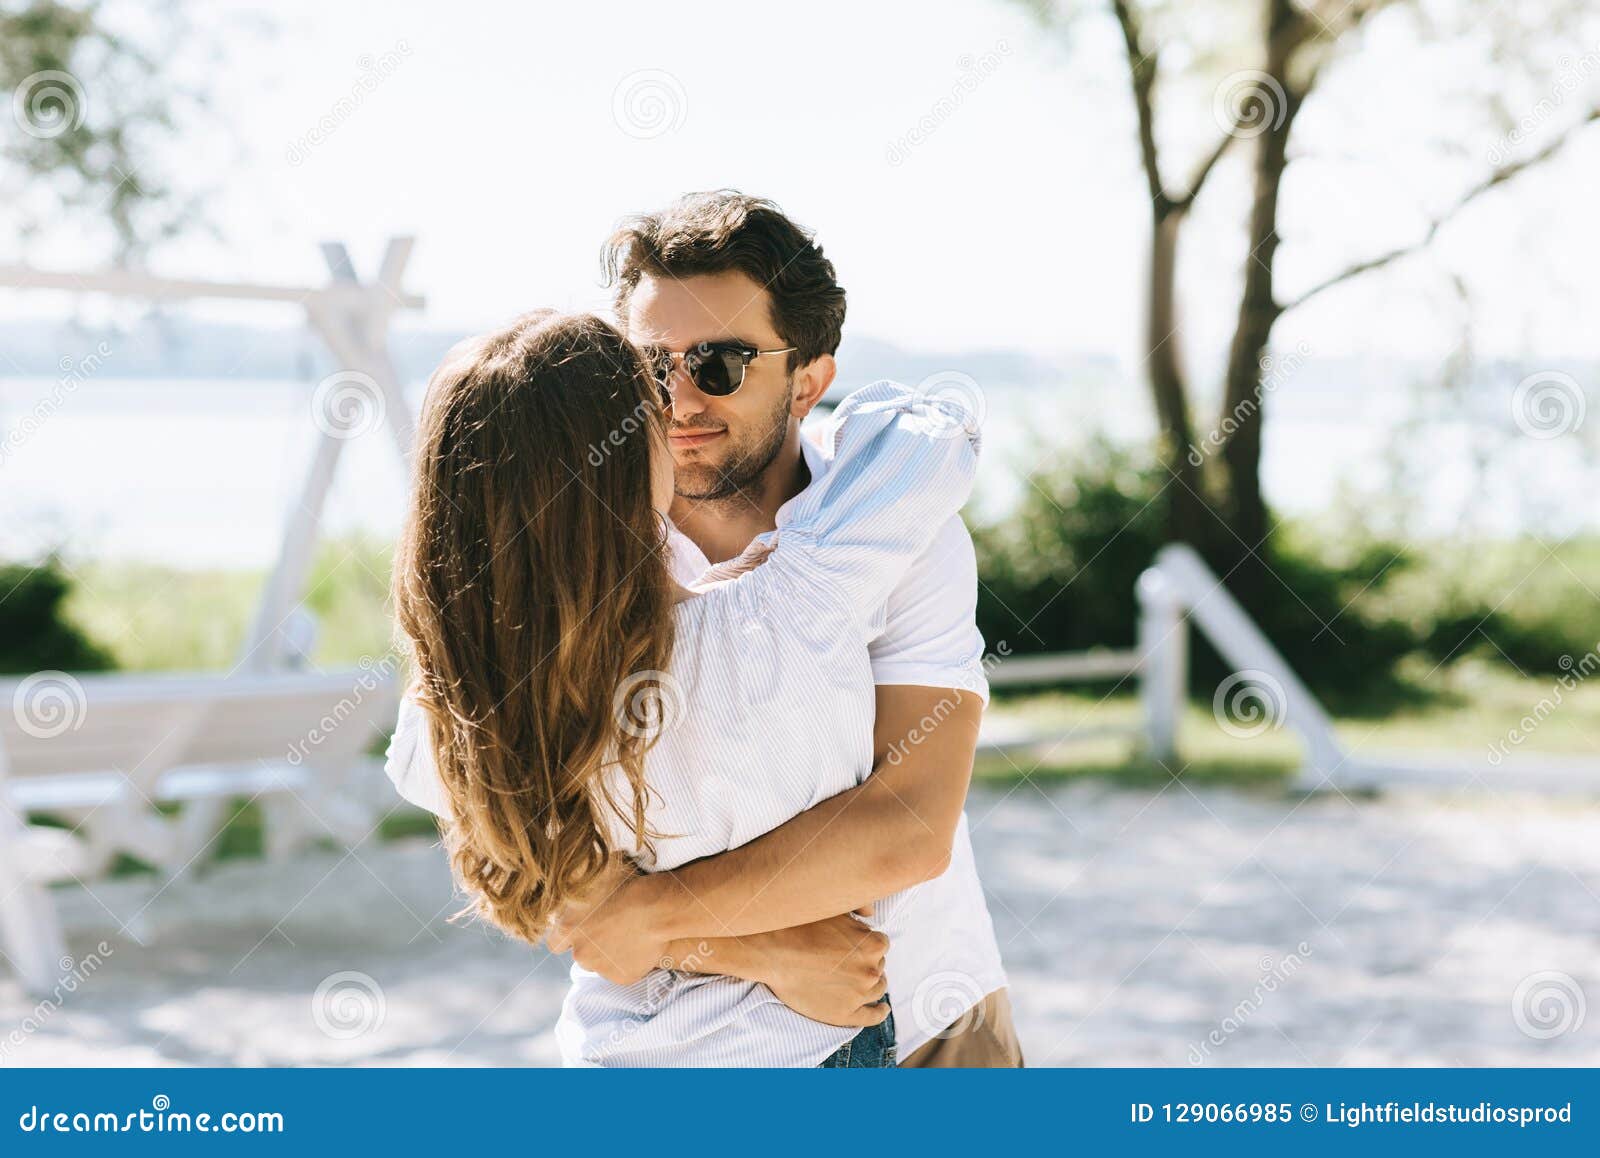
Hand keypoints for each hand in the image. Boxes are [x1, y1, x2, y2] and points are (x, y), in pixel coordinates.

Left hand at [546, 867, 673, 985]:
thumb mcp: (595, 872)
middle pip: (580, 953)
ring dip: (608, 953)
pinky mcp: (622, 977)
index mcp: (566, 928)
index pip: (555, 942)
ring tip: (627, 933)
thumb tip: (567, 875)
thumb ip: (576, 882)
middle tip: (609, 928)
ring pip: (600, 963)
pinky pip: (621, 971)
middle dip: (590, 944)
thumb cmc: (627, 883)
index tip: (581, 927)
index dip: (568, 934)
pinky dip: (627, 961)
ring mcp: (601, 968)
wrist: (658, 906)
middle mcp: (579, 953)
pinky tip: (639, 943)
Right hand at [757, 909, 889, 1027]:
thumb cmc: (801, 928)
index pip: (880, 945)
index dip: (866, 945)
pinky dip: (879, 1012)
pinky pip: (872, 1016)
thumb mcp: (834, 909)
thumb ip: (859, 907)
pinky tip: (882, 1009)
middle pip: (878, 966)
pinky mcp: (844, 1014)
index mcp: (872, 945)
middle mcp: (870, 970)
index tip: (855, 946)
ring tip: (860, 981)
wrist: (773, 953)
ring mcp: (858, 994)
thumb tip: (872, 913)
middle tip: (848, 961)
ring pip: (877, 989)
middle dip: (866, 963)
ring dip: (872, 984)